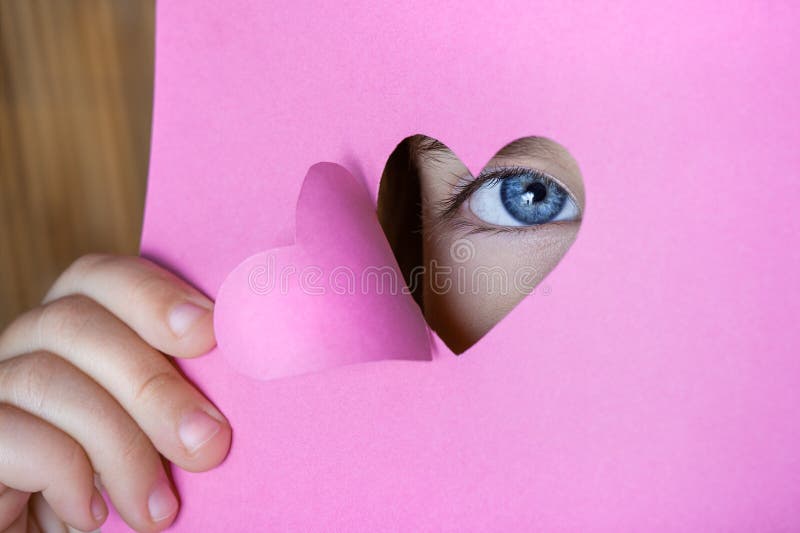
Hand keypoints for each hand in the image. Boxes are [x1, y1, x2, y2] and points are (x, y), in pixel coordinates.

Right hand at [0, 254, 231, 531]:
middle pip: (76, 324)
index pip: (100, 277)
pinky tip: (94, 513)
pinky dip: (66, 474)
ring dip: (121, 448)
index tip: (208, 331)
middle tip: (208, 445)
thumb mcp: (158, 426)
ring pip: (48, 381)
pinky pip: (15, 435)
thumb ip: (181, 394)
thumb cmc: (121, 476)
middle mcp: (27, 345)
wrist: (55, 525)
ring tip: (159, 510)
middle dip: (153, 386)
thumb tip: (224, 403)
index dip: (153, 294)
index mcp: (78, 326)